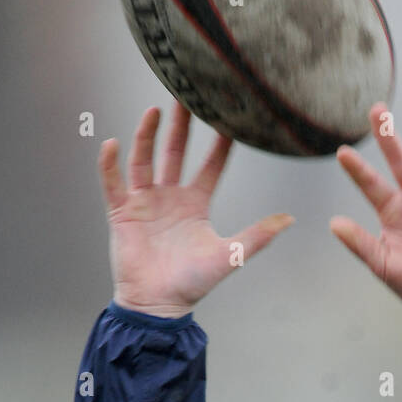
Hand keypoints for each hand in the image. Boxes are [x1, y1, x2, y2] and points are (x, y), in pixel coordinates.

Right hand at [99, 103, 294, 317]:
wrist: (159, 305)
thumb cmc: (193, 284)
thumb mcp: (229, 255)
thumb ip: (258, 236)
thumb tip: (290, 220)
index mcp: (195, 205)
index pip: (210, 167)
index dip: (219, 144)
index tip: (228, 118)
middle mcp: (169, 198)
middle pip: (175, 153)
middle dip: (180, 126)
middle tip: (185, 96)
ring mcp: (144, 203)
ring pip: (144, 160)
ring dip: (147, 136)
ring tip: (154, 112)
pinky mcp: (121, 212)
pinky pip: (113, 182)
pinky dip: (110, 164)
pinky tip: (112, 144)